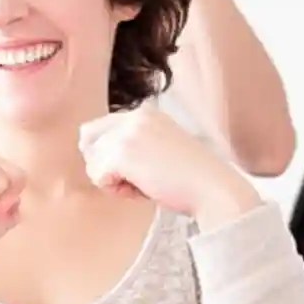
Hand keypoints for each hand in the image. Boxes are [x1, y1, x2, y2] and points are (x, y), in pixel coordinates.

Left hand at [79, 104, 261, 229]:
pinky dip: (116, 190)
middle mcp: (134, 116)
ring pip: (92, 160)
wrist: (216, 190)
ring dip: (113, 180)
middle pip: (88, 141)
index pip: (98, 129)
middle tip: (140, 178)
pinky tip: (144, 189)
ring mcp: (127, 132)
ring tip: (146, 183)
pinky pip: (97, 176)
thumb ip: (130, 142)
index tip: (141, 168)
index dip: (109, 155)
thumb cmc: (190, 179)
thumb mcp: (159, 147)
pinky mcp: (122, 152)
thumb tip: (87, 147)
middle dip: (106, 165)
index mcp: (145, 112)